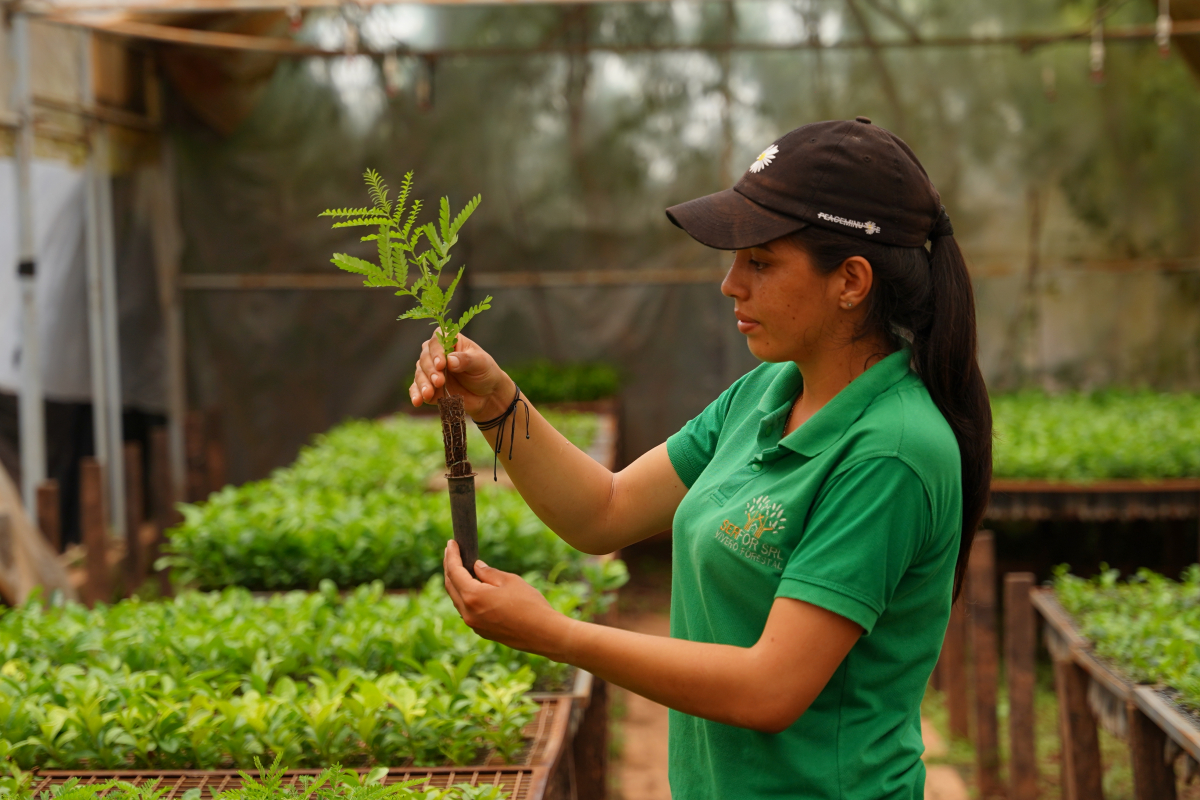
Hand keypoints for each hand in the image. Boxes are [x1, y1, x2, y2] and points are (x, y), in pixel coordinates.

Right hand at [409, 331, 512, 417]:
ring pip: (420, 373)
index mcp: (451, 342)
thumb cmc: (485, 372)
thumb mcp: (481, 363)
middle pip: (425, 357)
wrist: (488, 395)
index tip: (441, 364)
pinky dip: (416, 394)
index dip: (437, 351)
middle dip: (430, 370)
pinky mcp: (429, 387)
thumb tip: (450, 360)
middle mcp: (438, 354)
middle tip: (439, 381)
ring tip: (428, 393)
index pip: (437, 340)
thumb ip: (466, 360)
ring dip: (422, 383)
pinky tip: (417, 401)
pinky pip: (417, 389)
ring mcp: (432, 371)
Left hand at [443, 540, 572, 658]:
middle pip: (451, 586)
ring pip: (457, 599)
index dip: (451, 555)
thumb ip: (489, 572)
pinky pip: (466, 610)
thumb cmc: (529, 604)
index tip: (451, 543)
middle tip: (451, 551)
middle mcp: (468, 612)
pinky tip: (472, 588)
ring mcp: (473, 624)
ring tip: (459, 567)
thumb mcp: (510, 580)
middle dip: (449, 567)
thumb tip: (476, 567)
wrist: (543, 634)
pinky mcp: (481, 631)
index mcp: (473, 596)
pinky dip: (465, 596)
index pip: (454, 572)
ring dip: (456, 583)